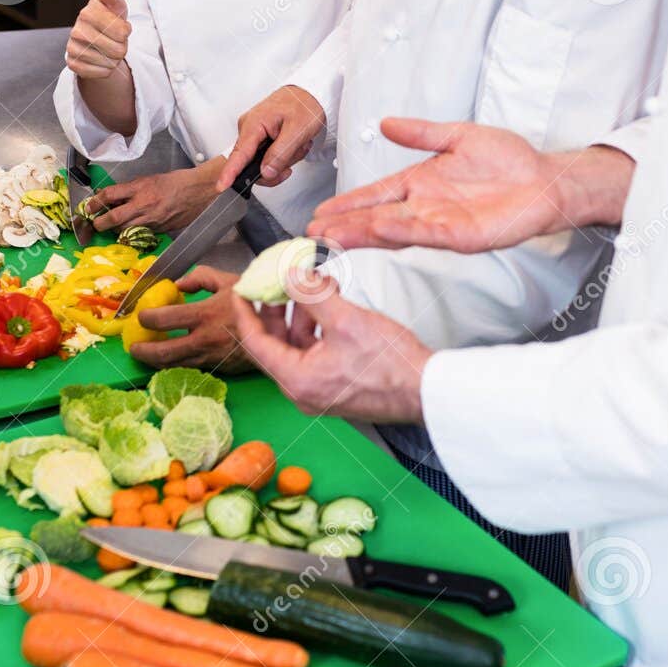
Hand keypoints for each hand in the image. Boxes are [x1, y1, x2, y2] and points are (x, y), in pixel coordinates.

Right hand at [65, 0, 130, 80]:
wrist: (98, 42)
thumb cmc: (110, 19)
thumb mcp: (115, 4)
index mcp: (88, 12)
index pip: (122, 31)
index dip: (126, 32)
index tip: (120, 27)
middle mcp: (76, 30)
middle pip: (118, 50)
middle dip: (122, 47)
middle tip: (115, 40)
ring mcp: (72, 48)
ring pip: (110, 63)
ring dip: (114, 59)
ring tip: (107, 49)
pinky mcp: (73, 64)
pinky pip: (101, 73)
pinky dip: (106, 70)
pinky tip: (100, 60)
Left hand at [86, 160, 222, 234]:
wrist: (199, 191)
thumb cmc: (175, 181)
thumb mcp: (149, 179)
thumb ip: (131, 189)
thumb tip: (114, 198)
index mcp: (141, 188)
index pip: (110, 195)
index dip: (95, 201)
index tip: (89, 206)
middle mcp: (144, 205)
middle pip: (113, 218)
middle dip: (100, 223)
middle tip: (95, 224)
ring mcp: (152, 220)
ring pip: (124, 230)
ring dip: (114, 230)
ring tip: (110, 228)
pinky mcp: (159, 230)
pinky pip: (139, 234)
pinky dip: (131, 233)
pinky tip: (130, 231)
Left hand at [126, 267, 253, 372]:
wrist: (281, 330)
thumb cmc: (255, 302)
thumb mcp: (230, 280)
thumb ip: (201, 276)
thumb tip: (178, 284)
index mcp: (205, 314)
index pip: (165, 319)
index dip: (147, 317)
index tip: (140, 315)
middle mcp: (205, 340)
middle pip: (164, 352)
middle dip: (143, 351)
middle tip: (133, 346)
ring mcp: (211, 358)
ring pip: (174, 366)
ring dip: (156, 362)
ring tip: (146, 356)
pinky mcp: (218, 369)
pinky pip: (191, 369)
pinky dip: (176, 366)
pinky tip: (170, 361)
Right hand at [218, 85, 326, 190]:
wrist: (310, 93)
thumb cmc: (304, 105)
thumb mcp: (297, 131)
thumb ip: (280, 154)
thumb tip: (265, 172)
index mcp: (254, 124)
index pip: (239, 154)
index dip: (230, 173)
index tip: (221, 186)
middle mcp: (249, 127)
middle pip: (253, 163)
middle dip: (276, 165)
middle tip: (295, 153)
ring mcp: (254, 132)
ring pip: (263, 161)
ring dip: (283, 158)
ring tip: (297, 144)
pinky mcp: (260, 135)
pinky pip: (267, 155)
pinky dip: (282, 154)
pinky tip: (292, 144)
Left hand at [232, 273, 429, 423]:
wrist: (426, 391)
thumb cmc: (391, 365)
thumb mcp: (347, 320)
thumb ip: (313, 295)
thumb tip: (290, 276)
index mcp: (297, 379)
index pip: (255, 343)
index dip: (245, 313)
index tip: (241, 290)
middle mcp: (303, 390)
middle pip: (275, 343)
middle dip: (276, 308)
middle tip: (276, 279)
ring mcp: (320, 390)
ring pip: (298, 345)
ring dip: (302, 313)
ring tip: (314, 284)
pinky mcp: (337, 385)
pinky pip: (316, 352)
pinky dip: (318, 327)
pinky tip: (331, 303)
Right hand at [309, 117, 618, 252]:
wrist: (546, 178)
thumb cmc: (509, 160)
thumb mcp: (458, 136)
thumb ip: (421, 134)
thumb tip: (385, 123)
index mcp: (420, 185)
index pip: (374, 196)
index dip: (346, 205)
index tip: (317, 214)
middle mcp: (425, 208)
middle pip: (375, 218)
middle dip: (343, 226)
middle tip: (311, 235)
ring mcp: (442, 224)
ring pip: (394, 231)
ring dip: (363, 234)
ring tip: (332, 238)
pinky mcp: (464, 235)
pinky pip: (428, 233)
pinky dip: (404, 232)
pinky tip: (381, 229)